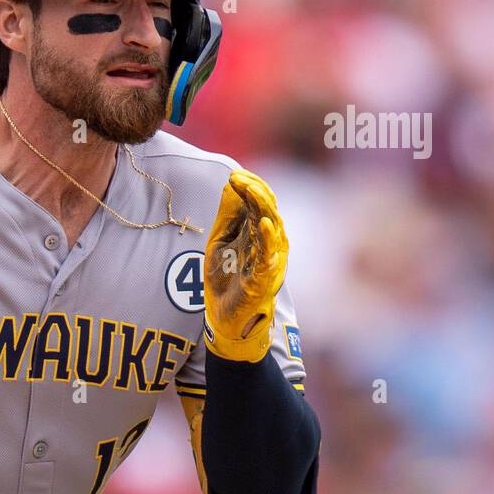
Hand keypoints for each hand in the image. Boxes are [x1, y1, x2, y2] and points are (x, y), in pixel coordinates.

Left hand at [202, 169, 288, 362]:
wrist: (224, 318)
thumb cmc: (225, 279)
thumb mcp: (220, 241)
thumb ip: (228, 215)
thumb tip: (231, 183)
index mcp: (258, 233)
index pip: (261, 202)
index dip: (250, 186)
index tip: (234, 175)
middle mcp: (269, 243)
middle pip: (269, 210)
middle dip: (256, 191)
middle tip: (239, 178)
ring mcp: (270, 260)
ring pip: (273, 227)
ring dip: (262, 206)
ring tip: (250, 189)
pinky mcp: (265, 278)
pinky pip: (270, 256)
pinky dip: (270, 238)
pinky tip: (266, 223)